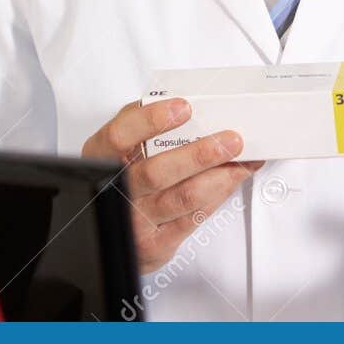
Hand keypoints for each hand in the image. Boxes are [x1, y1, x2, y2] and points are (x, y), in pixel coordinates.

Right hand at [83, 98, 261, 273]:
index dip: (150, 121)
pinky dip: (219, 194)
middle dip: (200, 154)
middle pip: (156, 173)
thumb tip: (182, 100)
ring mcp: (135, 221)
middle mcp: (117, 191)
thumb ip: (139, 123)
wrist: (110, 234)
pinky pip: (193, 217)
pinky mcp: (156, 243)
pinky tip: (233, 178)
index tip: (184, 107)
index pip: (119, 137)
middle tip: (231, 139)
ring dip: (220, 177)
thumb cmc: (121, 178)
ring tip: (243, 159)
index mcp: (101, 159)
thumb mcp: (117, 148)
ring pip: (182, 198)